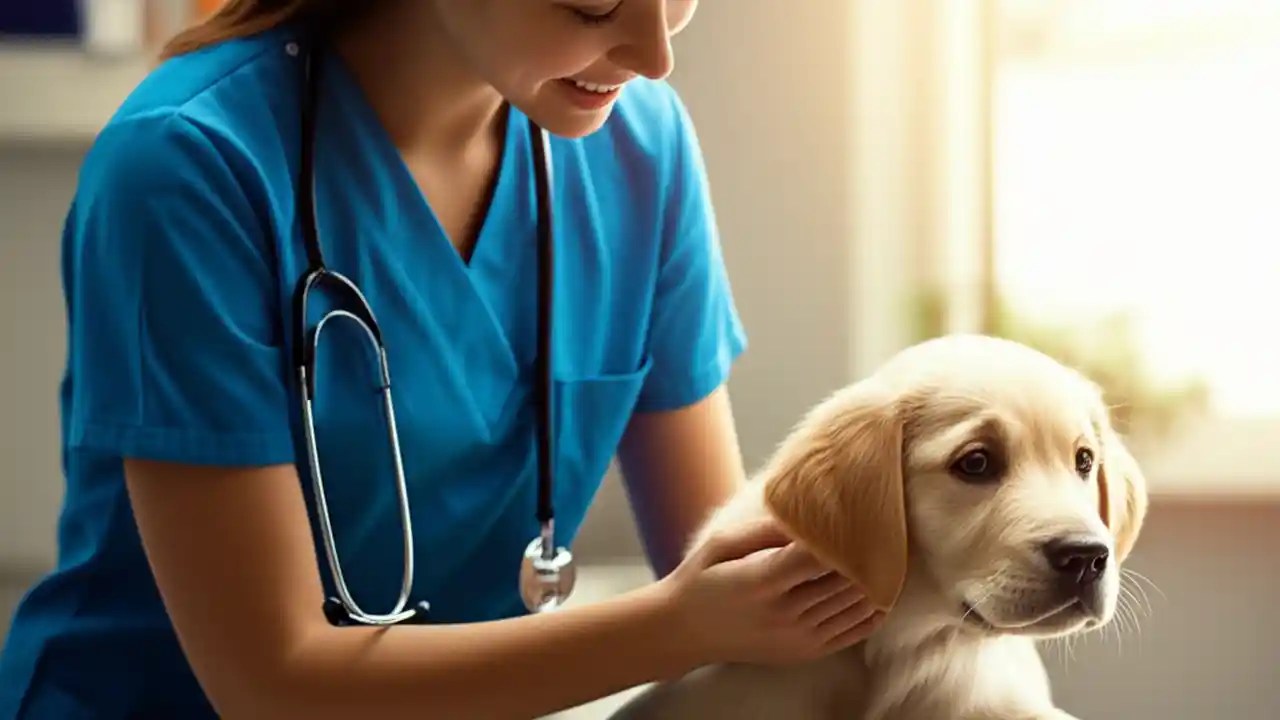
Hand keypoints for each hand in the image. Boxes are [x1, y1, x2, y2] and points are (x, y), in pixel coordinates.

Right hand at [657, 516, 883, 667]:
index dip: (846, 536)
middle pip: (844, 579)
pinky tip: (883, 595)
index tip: (861, 516)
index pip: (821, 555)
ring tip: (888, 556)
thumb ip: (766, 530)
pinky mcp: (804, 652)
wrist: (684, 632)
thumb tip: (808, 516)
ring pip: (853, 604)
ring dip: (875, 580)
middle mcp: (784, 611)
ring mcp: (797, 636)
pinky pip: (851, 632)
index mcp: (763, 579)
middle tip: (885, 530)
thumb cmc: (701, 580)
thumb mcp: (722, 543)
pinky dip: (872, 613)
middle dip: (867, 554)